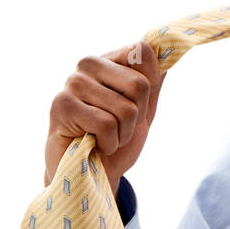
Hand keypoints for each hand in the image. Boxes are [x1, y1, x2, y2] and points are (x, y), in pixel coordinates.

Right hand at [44, 41, 164, 192]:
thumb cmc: (115, 141)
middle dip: (137, 117)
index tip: (134, 107)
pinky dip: (109, 143)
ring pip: (125, 109)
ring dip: (122, 134)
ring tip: (105, 138)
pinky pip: (106, 124)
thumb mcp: (143, 110)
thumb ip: (153, 82)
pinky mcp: (62, 105)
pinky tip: (95, 144)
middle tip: (118, 128)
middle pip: (140, 84)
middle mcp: (89, 64)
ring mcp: (73, 83)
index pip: (143, 53)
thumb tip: (167, 54)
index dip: (148, 89)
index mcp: (109, 60)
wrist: (90, 175)